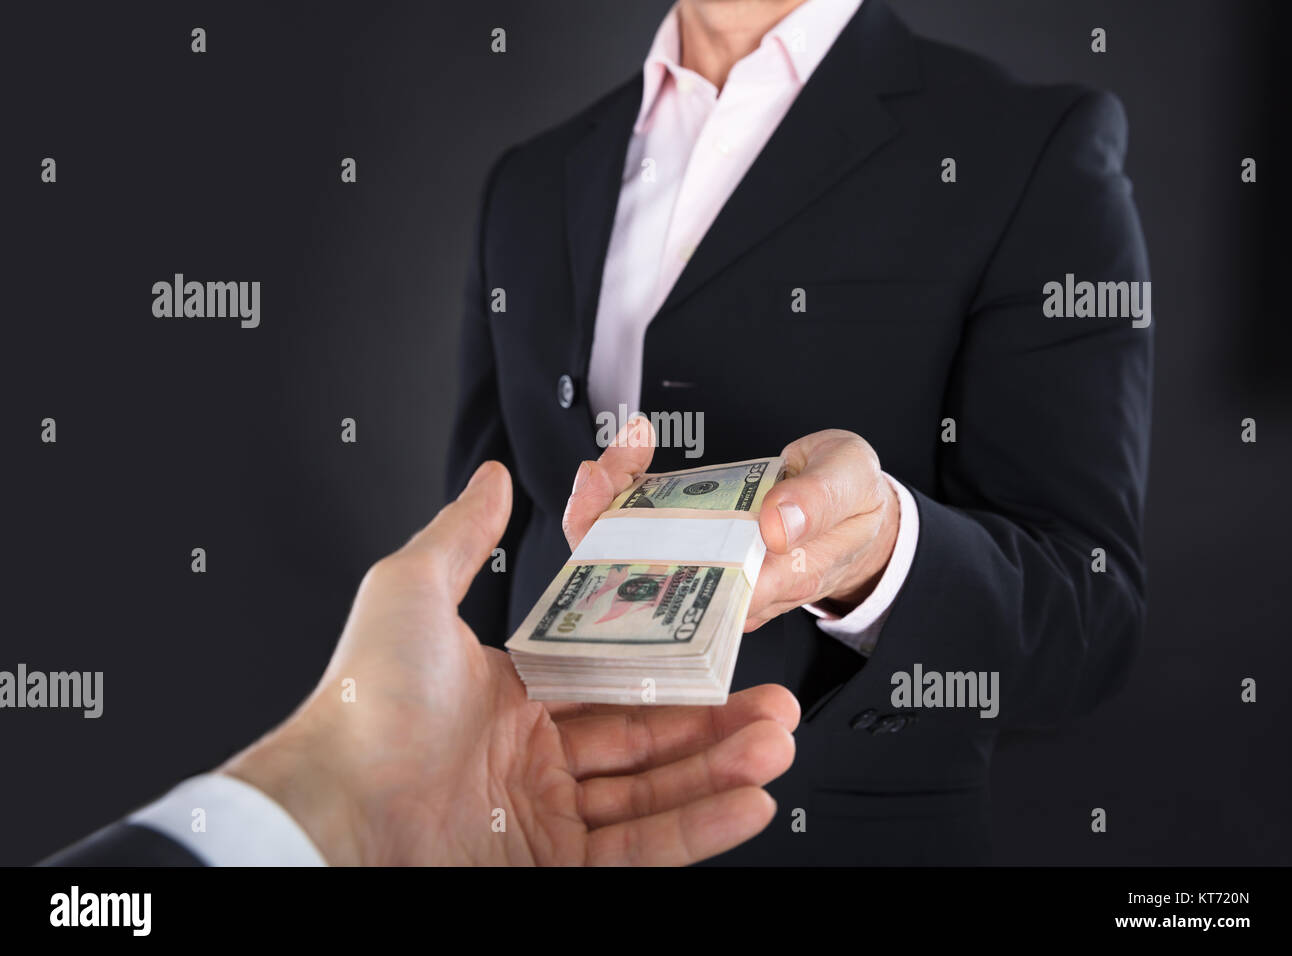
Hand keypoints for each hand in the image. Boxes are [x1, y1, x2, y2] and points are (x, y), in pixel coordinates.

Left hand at [221, 459, 798, 865]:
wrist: (331, 810)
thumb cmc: (364, 706)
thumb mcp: (410, 593)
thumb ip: (460, 534)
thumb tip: (490, 480)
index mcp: (509, 699)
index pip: (613, 683)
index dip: (674, 671)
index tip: (724, 653)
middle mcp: (528, 760)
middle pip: (646, 741)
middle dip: (717, 726)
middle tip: (775, 710)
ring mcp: (540, 818)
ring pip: (653, 795)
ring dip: (720, 773)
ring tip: (775, 749)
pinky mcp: (550, 868)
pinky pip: (639, 851)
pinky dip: (697, 830)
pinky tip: (745, 805)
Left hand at [563, 424, 897, 633]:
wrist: (858, 514)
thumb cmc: (853, 497)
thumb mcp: (851, 480)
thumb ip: (820, 499)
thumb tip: (776, 527)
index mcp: (782, 579)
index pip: (709, 586)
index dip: (661, 554)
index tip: (630, 506)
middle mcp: (740, 591)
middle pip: (659, 578)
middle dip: (614, 528)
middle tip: (596, 477)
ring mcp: (718, 576)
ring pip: (646, 560)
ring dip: (611, 513)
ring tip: (599, 468)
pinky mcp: (703, 554)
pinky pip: (653, 539)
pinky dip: (627, 502)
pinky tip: (618, 467)